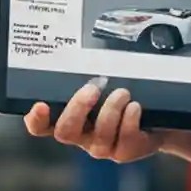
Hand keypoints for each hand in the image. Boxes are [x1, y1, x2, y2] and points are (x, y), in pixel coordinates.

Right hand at [24, 79, 166, 162]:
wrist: (154, 117)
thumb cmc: (118, 92)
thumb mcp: (101, 81)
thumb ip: (86, 70)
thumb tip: (79, 38)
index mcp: (67, 118)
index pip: (40, 126)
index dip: (36, 120)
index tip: (41, 105)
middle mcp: (80, 135)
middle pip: (65, 132)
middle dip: (78, 108)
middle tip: (93, 88)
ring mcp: (101, 146)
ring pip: (99, 135)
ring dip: (111, 109)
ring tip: (123, 92)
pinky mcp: (124, 151)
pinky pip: (124, 140)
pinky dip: (129, 120)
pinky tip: (135, 106)